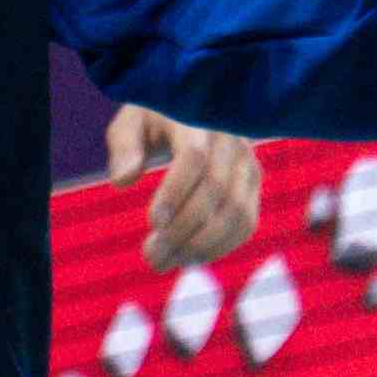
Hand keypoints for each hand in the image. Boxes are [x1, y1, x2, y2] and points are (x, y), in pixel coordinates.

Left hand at [106, 104, 264, 269]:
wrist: (194, 114)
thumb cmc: (154, 121)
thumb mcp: (131, 123)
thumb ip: (124, 147)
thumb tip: (123, 181)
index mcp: (198, 118)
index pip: (194, 156)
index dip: (175, 192)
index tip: (152, 222)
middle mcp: (232, 139)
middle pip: (216, 189)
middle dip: (183, 229)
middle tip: (150, 256)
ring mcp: (248, 163)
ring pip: (236, 211)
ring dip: (201, 245)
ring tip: (164, 262)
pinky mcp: (253, 185)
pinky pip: (246, 223)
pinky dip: (220, 247)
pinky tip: (188, 258)